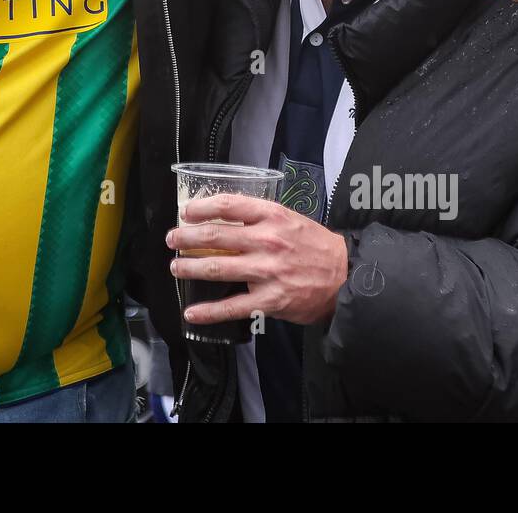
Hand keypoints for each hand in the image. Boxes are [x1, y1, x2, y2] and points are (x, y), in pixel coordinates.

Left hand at [165, 195, 348, 326]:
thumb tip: (222, 220)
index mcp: (272, 216)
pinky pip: (232, 307)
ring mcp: (267, 271)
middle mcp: (267, 241)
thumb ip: (259, 219)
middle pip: (215, 236)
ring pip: (217, 268)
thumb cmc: (315, 246)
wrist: (346, 276)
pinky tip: (191, 312)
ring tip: (176, 267)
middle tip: (172, 239)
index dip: (201, 207)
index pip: (228, 205)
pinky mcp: (269, 300)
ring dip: (190, 268)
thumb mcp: (289, 219)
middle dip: (186, 237)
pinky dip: (208, 311)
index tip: (185, 212)